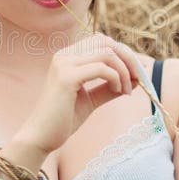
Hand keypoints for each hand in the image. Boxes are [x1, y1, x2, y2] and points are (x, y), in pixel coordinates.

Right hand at [17, 33, 141, 154]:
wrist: (41, 138)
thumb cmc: (63, 120)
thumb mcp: (91, 99)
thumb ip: (109, 87)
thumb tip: (134, 79)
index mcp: (67, 57)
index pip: (102, 41)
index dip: (123, 54)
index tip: (135, 73)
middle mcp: (64, 55)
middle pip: (106, 42)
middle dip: (127, 58)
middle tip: (138, 78)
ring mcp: (64, 64)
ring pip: (107, 53)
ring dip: (124, 70)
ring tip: (126, 90)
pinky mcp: (67, 77)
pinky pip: (102, 68)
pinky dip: (116, 78)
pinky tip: (118, 91)